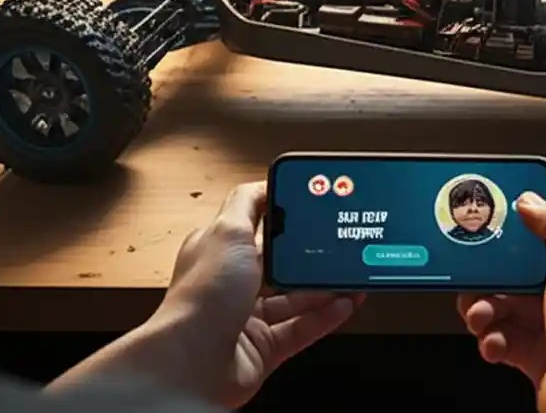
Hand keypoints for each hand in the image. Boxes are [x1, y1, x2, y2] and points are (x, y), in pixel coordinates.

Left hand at [48, 182, 361, 409]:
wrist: (194, 363)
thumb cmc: (203, 296)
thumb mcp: (227, 231)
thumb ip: (247, 203)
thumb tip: (263, 181)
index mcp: (218, 253)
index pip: (255, 228)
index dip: (284, 219)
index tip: (314, 208)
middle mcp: (232, 285)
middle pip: (280, 266)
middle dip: (311, 257)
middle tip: (342, 245)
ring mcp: (247, 319)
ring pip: (295, 300)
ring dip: (325, 289)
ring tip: (352, 276)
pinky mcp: (263, 349)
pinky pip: (302, 329)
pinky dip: (324, 317)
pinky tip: (344, 303)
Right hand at [457, 187, 545, 412]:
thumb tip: (531, 200)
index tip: (512, 194)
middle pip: (528, 259)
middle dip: (497, 264)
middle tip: (473, 266)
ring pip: (509, 300)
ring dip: (486, 306)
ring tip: (480, 317)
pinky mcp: (540, 356)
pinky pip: (504, 337)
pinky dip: (491, 339)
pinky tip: (492, 345)